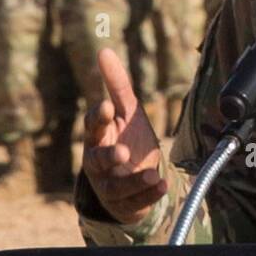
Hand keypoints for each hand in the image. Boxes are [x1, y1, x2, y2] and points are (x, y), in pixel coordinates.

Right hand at [82, 48, 167, 224]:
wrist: (133, 181)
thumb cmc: (125, 140)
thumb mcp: (127, 113)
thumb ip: (117, 85)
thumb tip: (104, 51)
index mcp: (98, 137)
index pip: (93, 127)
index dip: (98, 118)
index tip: (107, 108)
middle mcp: (99, 163)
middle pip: (97, 160)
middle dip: (108, 156)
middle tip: (122, 152)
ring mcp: (110, 186)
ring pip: (116, 187)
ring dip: (134, 181)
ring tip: (153, 174)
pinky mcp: (125, 204)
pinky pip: (135, 202)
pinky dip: (149, 195)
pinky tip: (162, 186)